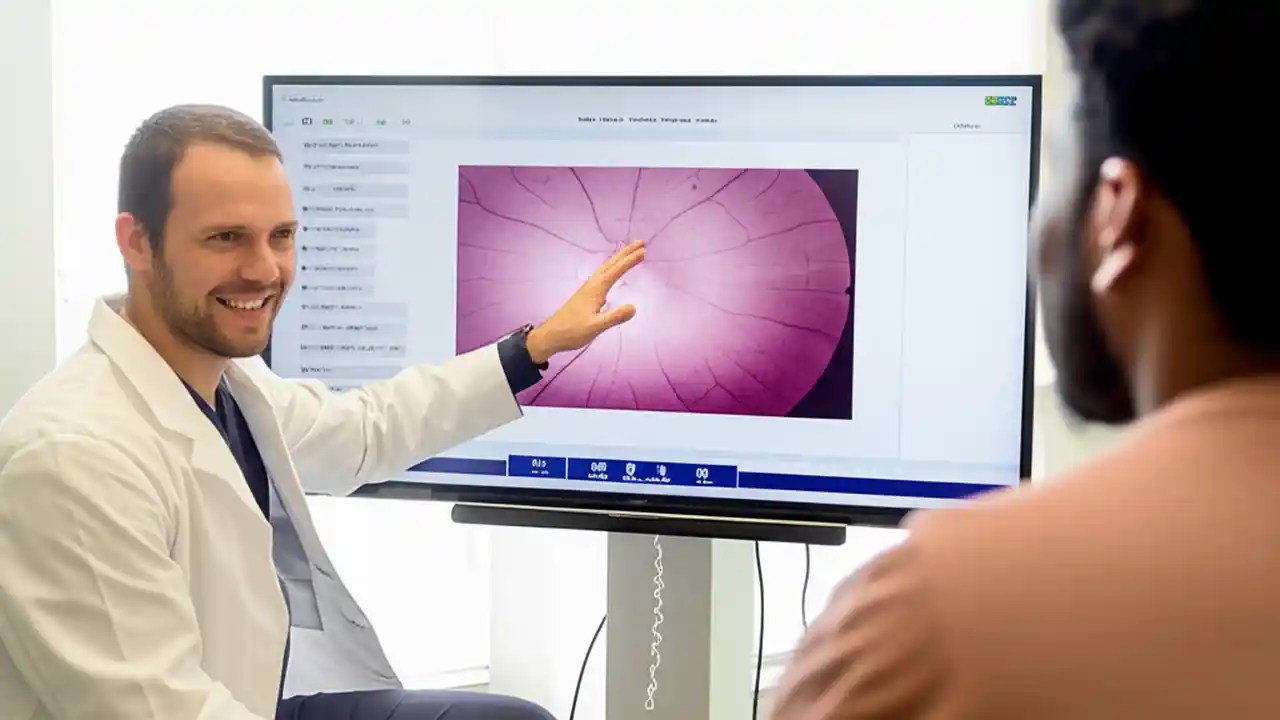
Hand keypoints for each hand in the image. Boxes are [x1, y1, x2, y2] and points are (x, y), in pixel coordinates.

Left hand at [526, 240, 644, 363]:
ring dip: (619, 258)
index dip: (630, 261)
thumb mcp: (596, 327)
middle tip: (641, 242)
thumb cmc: (572, 331)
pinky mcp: (586, 294)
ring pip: (605, 268)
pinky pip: (602, 275)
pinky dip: (611, 268)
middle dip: (626, 252)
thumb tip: (634, 307)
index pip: (616, 271)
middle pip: (610, 264)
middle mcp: (591, 285)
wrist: (551, 335)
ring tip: (630, 251)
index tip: (643, 251)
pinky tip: (612, 273)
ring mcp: (588, 289)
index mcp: (595, 289)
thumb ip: (615, 317)